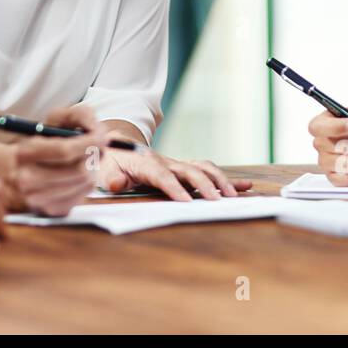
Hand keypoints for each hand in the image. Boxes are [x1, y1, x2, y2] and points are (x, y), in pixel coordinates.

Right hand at [9, 105, 109, 216]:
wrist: (14, 170)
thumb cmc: (42, 140)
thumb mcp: (56, 118)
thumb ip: (79, 115)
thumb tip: (98, 130)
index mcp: (25, 153)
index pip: (64, 150)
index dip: (89, 142)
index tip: (101, 135)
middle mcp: (27, 180)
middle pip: (79, 170)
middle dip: (94, 156)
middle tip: (98, 146)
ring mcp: (38, 199)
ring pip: (85, 183)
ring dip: (92, 168)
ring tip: (85, 158)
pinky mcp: (51, 210)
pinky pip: (83, 196)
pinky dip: (86, 182)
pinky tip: (78, 174)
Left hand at [98, 143, 253, 200]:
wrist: (114, 146)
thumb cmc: (108, 162)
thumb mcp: (102, 170)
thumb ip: (110, 177)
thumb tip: (118, 183)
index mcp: (145, 163)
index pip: (162, 176)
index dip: (174, 188)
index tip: (186, 201)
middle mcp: (166, 161)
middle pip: (190, 170)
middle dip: (205, 185)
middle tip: (218, 201)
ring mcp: (177, 164)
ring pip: (204, 168)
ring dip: (220, 180)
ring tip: (234, 196)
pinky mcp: (184, 169)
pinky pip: (207, 171)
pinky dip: (227, 179)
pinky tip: (245, 187)